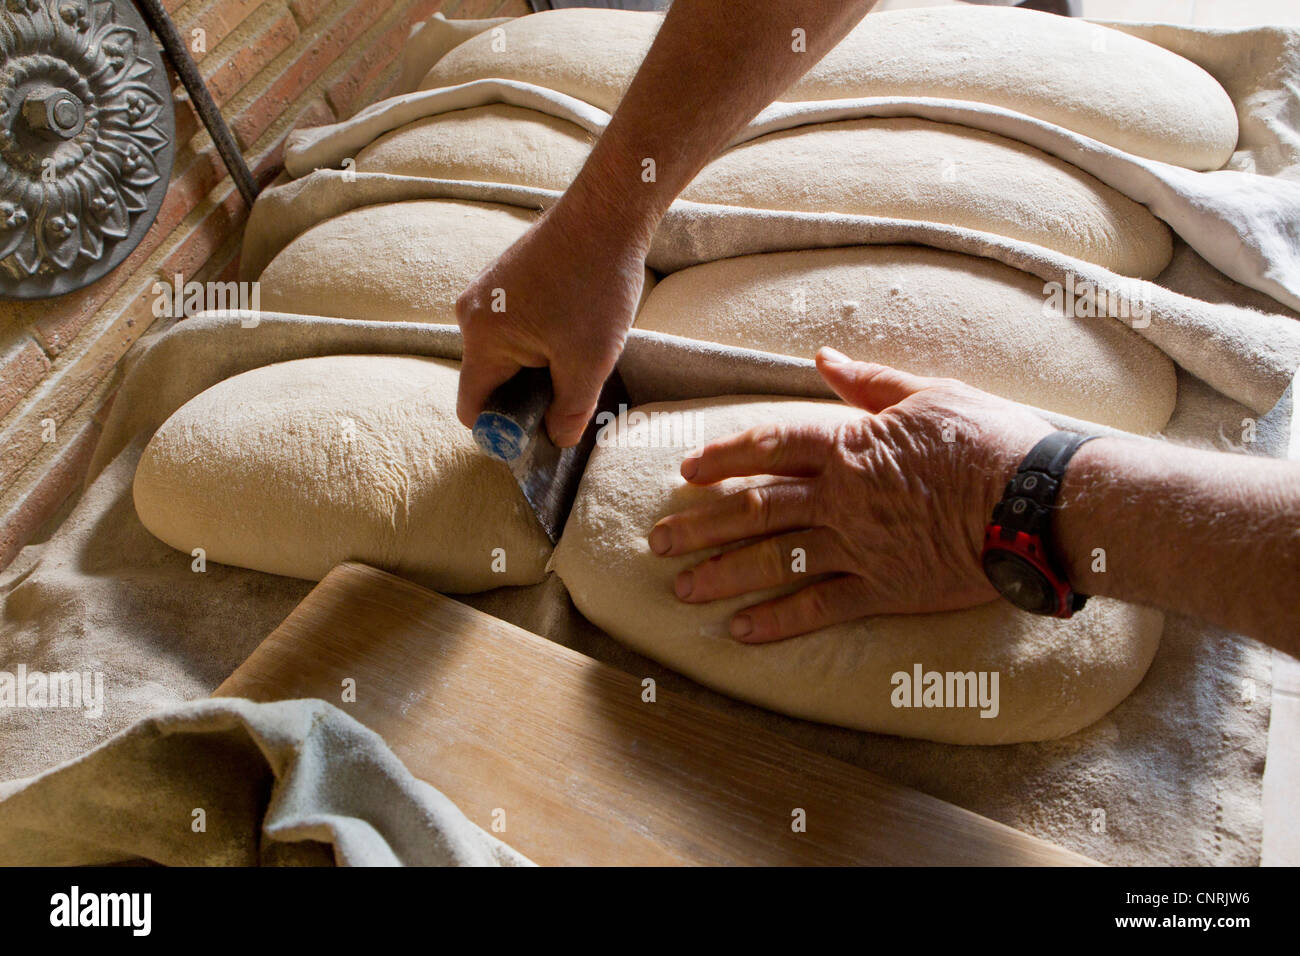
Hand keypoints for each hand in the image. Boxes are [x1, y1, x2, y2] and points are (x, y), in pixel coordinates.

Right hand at [455, 192, 649, 447]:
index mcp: (481, 340)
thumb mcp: (590, 363)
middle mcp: (470, 315)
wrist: (607, 213)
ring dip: (538, 365)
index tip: (541, 429)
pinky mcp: (503, 277)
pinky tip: (574, 325)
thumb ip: (569, 413)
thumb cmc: (596, 286)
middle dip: (526, 395)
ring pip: (505, 354)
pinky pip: (513, 327)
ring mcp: (484, 292)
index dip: (503, 431)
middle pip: (489, 382)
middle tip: (572, 389)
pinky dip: (539, 338)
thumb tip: (556, 440)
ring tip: (578, 350)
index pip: (472, 409)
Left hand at [647, 348, 1054, 642]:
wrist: (1041, 504)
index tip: (686, 473)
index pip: (769, 446)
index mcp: (851, 445)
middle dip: (700, 525)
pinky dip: (780, 621)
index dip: (722, 458)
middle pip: (755, 509)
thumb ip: (871, 382)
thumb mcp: (931, 394)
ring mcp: (860, 548)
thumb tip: (824, 358)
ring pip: (775, 561)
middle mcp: (843, 499)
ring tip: (681, 588)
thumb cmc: (993, 440)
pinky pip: (821, 608)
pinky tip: (741, 632)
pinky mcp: (885, 591)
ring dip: (723, 575)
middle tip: (656, 540)